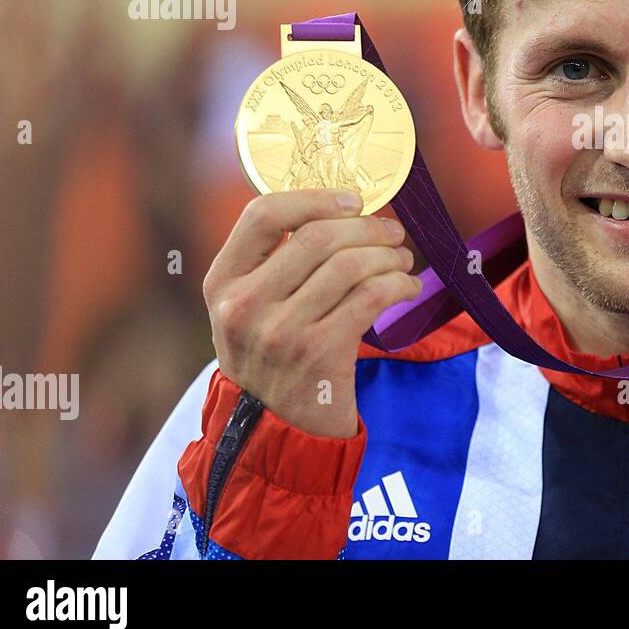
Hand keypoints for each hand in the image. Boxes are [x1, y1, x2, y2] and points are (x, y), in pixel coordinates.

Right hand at [202, 189, 419, 436]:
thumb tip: (340, 209)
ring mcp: (280, 331)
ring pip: (350, 264)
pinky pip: (372, 296)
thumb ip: (275, 261)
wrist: (276, 430)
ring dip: (389, 255)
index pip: (262, 214)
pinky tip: (406, 287)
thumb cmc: (272, 356)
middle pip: (317, 235)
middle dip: (368, 227)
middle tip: (393, 233)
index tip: (352, 201)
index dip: (314, 198)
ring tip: (402, 261)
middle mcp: (243, 304)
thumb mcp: (249, 308)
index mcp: (222, 281)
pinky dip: (399, 284)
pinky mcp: (319, 353)